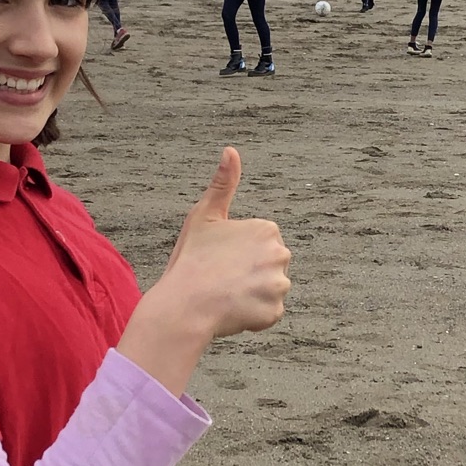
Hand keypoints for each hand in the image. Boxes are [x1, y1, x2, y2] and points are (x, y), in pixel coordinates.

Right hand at [118, 149, 291, 394]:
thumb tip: (231, 150)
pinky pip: (268, 313)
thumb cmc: (191, 258)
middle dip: (249, 273)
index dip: (238, 253)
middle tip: (220, 278)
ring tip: (225, 295)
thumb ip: (223, 183)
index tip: (219, 258)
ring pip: (269, 289)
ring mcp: (280, 285)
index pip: (260, 244)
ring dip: (251, 294)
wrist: (184, 305)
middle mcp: (281, 254)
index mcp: (267, 229)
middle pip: (268, 266)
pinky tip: (231, 310)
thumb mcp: (204, 215)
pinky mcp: (275, 312)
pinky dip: (252, 315)